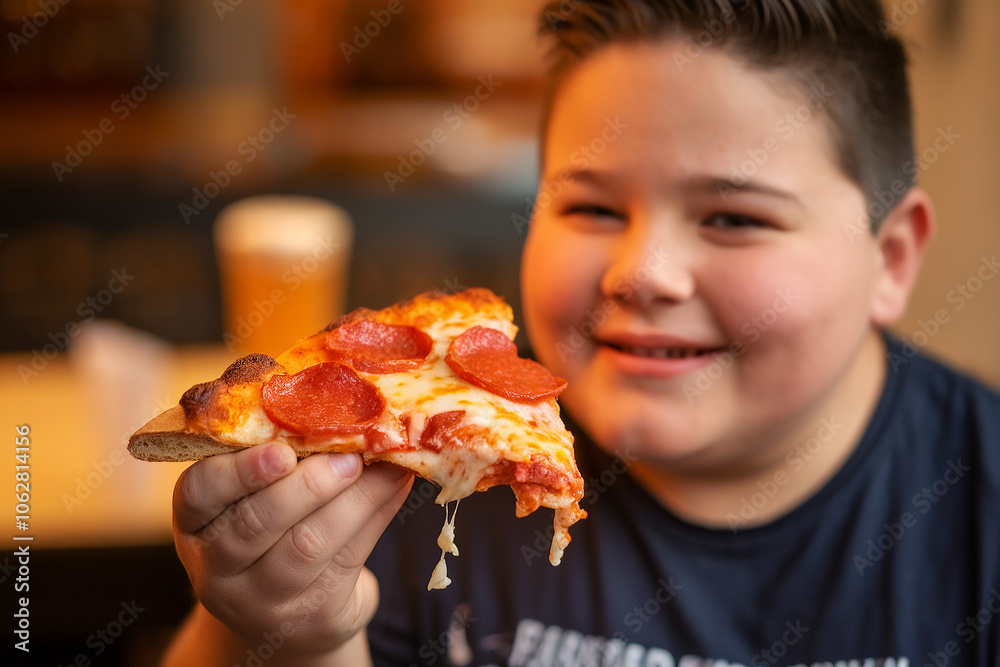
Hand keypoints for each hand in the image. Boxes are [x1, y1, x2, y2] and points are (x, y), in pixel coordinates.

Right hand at [171, 443, 412, 658]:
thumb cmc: (276, 531)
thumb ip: (288, 456)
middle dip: (308, 484)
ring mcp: (260, 600)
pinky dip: (376, 516)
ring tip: (386, 467)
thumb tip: (348, 411)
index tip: (281, 450)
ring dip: (353, 500)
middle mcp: (217, 568)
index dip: (239, 471)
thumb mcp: (257, 497)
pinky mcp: (310, 616)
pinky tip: (396, 488)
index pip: (199, 492)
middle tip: (349, 456)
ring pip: (306, 545)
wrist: (295, 613)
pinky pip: (345, 561)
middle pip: (256, 522)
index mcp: (195, 521)